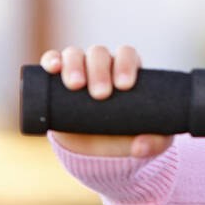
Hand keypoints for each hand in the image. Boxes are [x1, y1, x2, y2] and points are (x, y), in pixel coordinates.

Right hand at [39, 45, 172, 158]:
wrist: (95, 152)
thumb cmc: (127, 138)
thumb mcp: (150, 143)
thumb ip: (153, 144)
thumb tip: (140, 147)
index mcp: (126, 71)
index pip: (127, 54)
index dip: (125, 64)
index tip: (124, 86)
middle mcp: (101, 66)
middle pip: (99, 53)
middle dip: (99, 70)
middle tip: (100, 94)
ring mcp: (77, 70)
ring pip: (74, 54)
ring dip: (74, 65)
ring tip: (75, 85)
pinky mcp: (54, 82)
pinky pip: (51, 61)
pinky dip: (51, 60)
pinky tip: (53, 68)